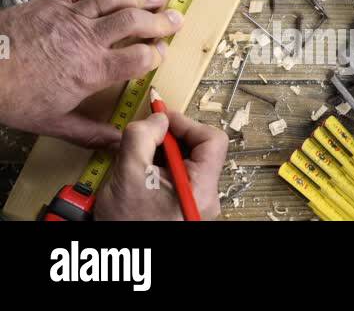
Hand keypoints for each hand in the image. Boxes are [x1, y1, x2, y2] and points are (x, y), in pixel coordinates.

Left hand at [0, 0, 183, 147]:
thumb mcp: (53, 123)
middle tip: (177, 18)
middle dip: (160, 20)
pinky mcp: (54, 2)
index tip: (163, 53)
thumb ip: (90, 133)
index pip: (139, 57)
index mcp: (92, 70)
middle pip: (134, 23)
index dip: (157, 53)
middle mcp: (88, 39)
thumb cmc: (12, 96)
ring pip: (115, 1)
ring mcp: (71, 16)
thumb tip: (117, 142)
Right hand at [95, 112, 227, 220]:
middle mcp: (206, 195)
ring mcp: (198, 200)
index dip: (187, 124)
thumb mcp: (128, 173)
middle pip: (201, 149)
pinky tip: (145, 170)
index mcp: (200, 187)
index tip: (164, 119)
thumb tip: (157, 119)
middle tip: (149, 135)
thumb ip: (141, 137)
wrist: (122, 253)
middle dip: (172, 137)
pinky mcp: (188, 203)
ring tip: (142, 156)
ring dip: (165, 151)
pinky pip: (182, 174)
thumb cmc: (127, 224)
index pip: (213, 140)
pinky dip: (163, 165)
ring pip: (190, 160)